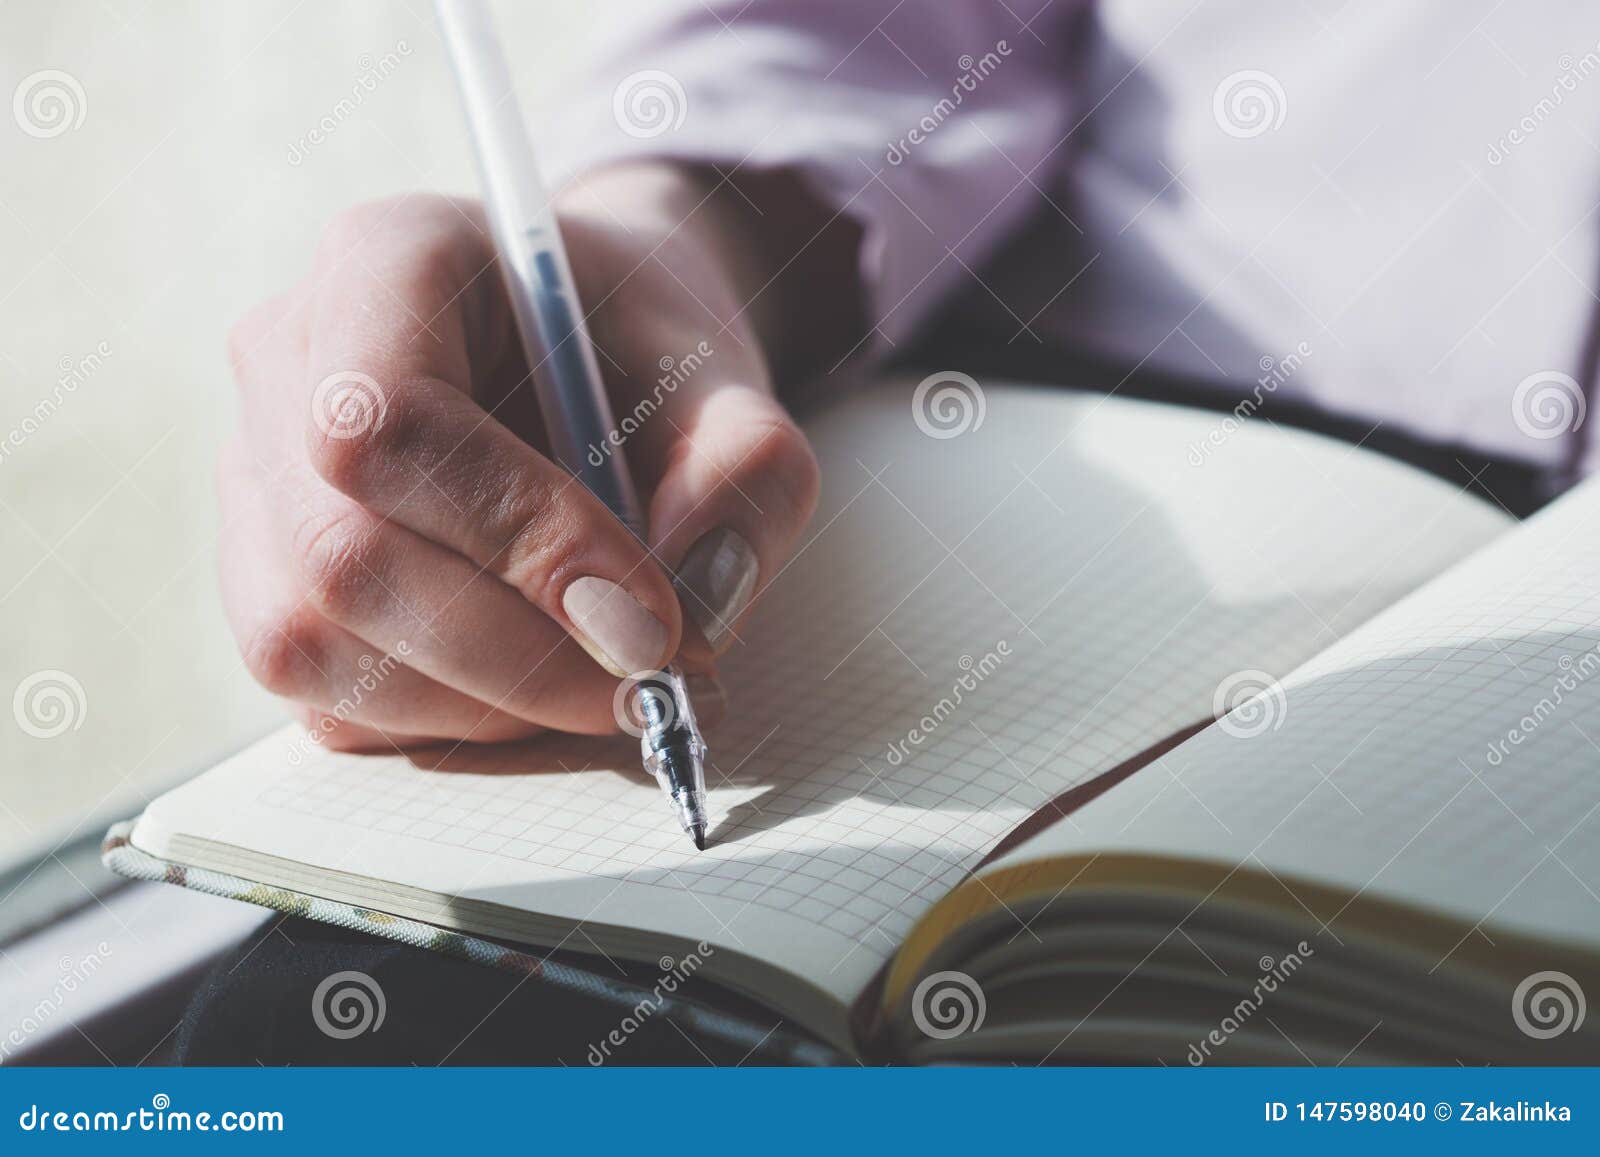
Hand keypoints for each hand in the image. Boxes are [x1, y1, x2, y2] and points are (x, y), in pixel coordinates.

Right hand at [220, 165, 820, 749]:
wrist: (592, 353)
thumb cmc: (642, 352)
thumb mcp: (726, 382)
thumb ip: (742, 476)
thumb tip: (692, 616)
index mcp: (386, 260)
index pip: (388, 418)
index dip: (520, 537)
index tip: (646, 615)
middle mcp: (288, 361)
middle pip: (343, 555)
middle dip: (516, 656)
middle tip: (646, 683)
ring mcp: (255, 475)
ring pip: (312, 642)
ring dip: (483, 702)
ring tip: (599, 681)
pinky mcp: (266, 577)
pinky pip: (323, 694)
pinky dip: (444, 721)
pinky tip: (534, 685)